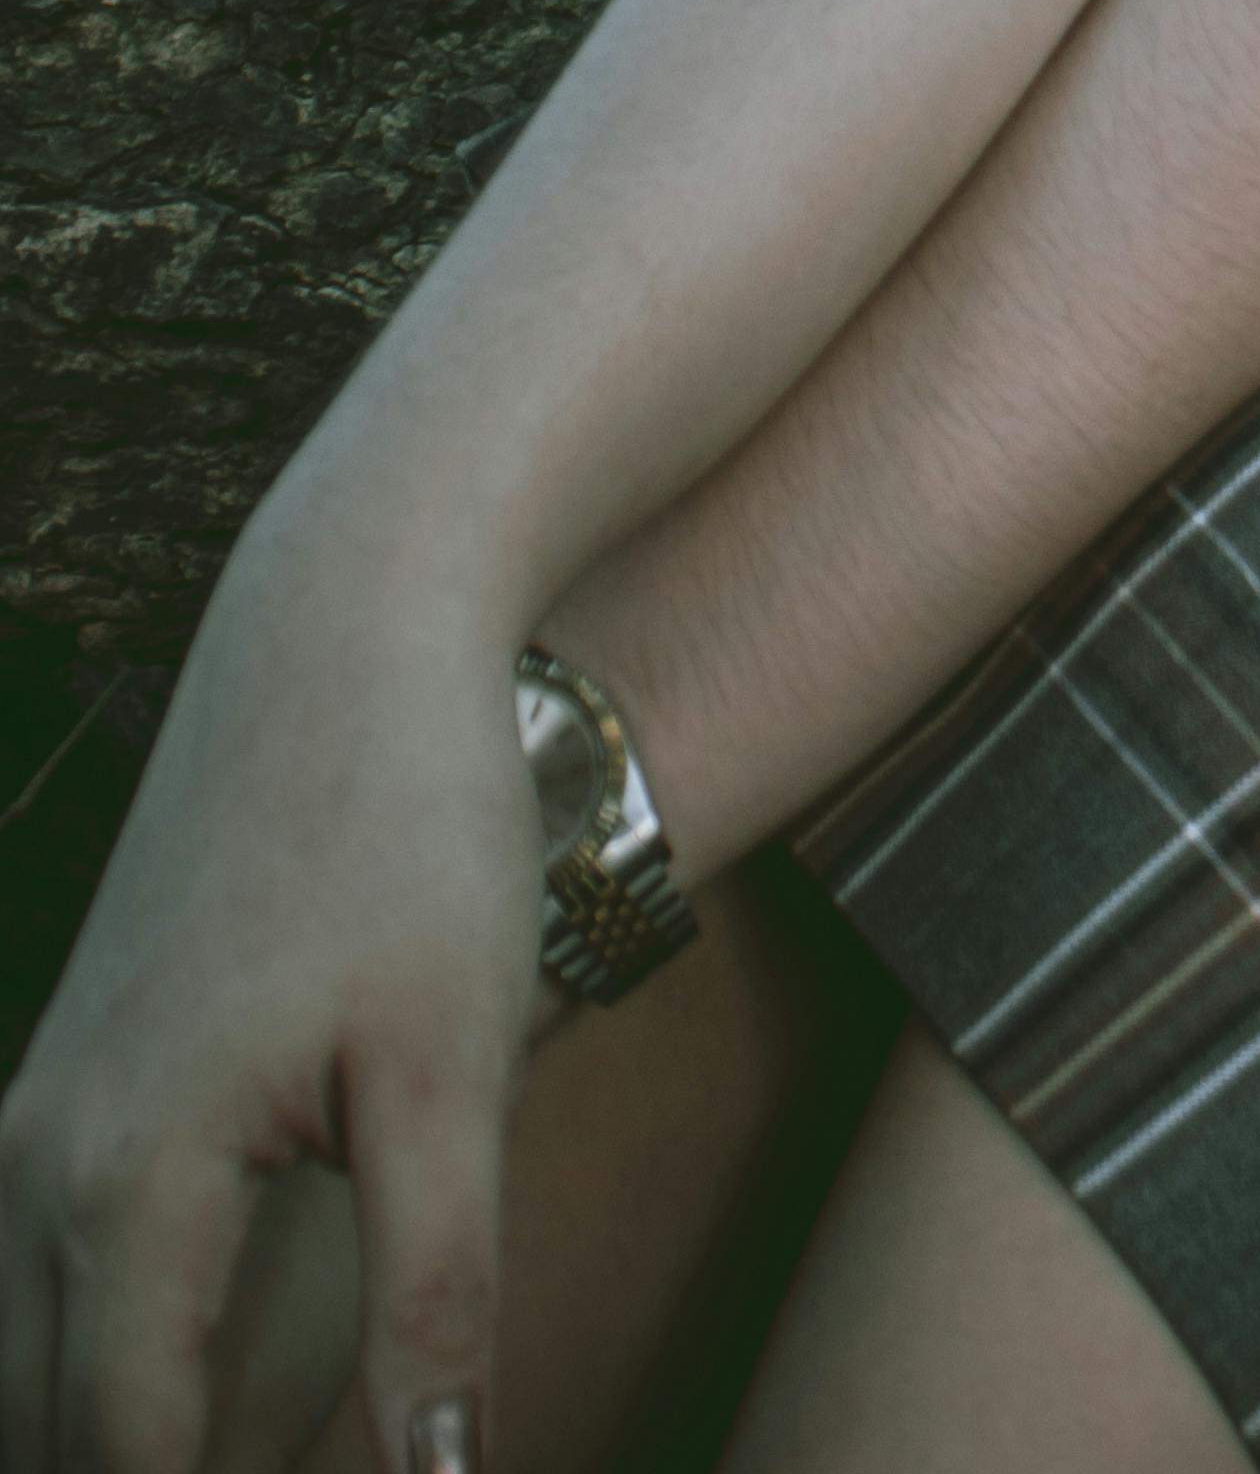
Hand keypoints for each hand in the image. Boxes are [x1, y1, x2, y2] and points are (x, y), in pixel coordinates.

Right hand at [0, 529, 533, 1473]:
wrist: (340, 630)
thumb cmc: (413, 827)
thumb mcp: (455, 1063)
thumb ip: (436, 1289)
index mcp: (128, 1183)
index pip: (127, 1463)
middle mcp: (40, 1167)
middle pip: (49, 1437)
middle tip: (294, 1459)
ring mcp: (34, 1121)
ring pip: (21, 1371)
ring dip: (110, 1432)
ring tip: (259, 1434)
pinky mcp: (65, 1085)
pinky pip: (37, 1284)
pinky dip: (94, 1364)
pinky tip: (203, 1381)